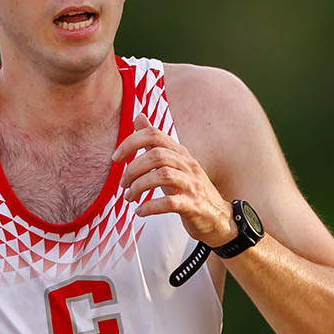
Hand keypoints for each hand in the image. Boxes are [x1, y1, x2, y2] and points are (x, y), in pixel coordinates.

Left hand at [112, 113, 235, 246]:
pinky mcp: (193, 206)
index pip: (154, 135)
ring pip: (163, 176)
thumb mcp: (172, 162)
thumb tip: (139, 117)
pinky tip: (140, 211)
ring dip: (139, 187)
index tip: (116, 157)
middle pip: (157, 155)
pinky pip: (169, 202)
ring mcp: (192, 185)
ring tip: (130, 197)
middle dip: (133, 169)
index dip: (131, 142)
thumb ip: (155, 142)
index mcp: (180, 153)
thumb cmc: (189, 189)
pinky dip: (150, 206)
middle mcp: (188, 165)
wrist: (217, 217)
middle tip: (123, 184)